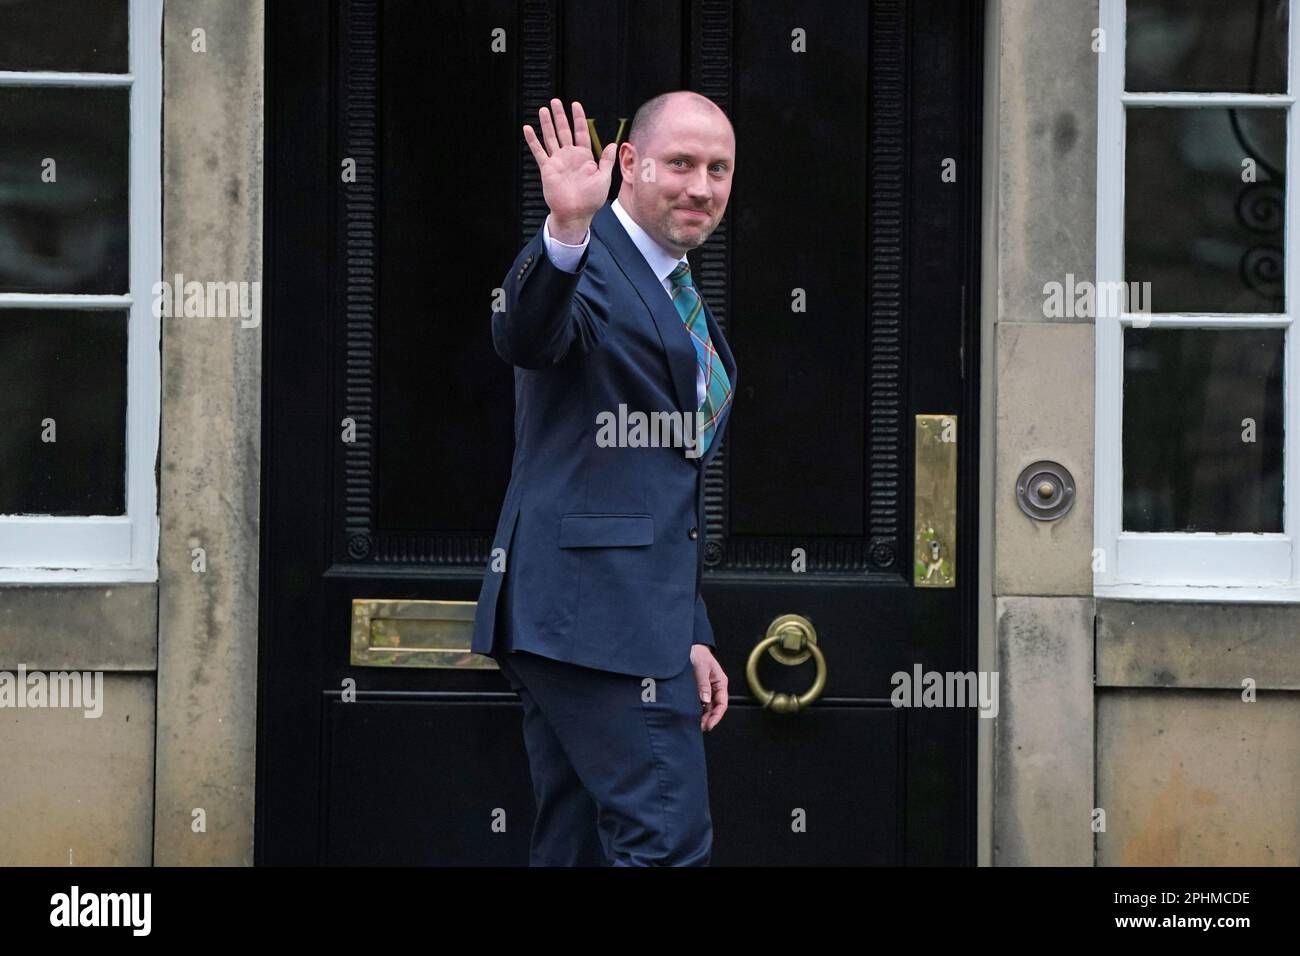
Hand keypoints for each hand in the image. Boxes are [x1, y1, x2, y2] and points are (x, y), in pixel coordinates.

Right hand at [522, 98, 615, 239]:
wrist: (575, 214)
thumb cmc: (591, 200)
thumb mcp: (604, 178)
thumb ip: (607, 160)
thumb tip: (613, 144)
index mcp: (584, 157)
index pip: (581, 132)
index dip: (578, 118)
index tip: (576, 105)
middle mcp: (570, 156)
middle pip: (564, 130)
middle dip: (560, 116)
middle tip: (555, 102)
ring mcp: (558, 161)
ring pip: (551, 137)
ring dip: (547, 124)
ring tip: (543, 109)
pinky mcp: (547, 168)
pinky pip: (539, 151)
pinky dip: (533, 140)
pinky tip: (528, 129)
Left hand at [690, 644, 727, 731]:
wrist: (690, 647)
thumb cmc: (698, 654)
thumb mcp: (701, 668)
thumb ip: (703, 684)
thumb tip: (705, 700)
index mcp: (720, 682)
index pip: (722, 704)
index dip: (716, 716)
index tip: (709, 725)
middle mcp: (715, 688)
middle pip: (715, 708)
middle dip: (709, 719)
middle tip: (700, 727)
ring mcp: (707, 690)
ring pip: (707, 707)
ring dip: (702, 716)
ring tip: (695, 724)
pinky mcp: (698, 690)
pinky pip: (700, 703)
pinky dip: (697, 710)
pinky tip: (691, 715)